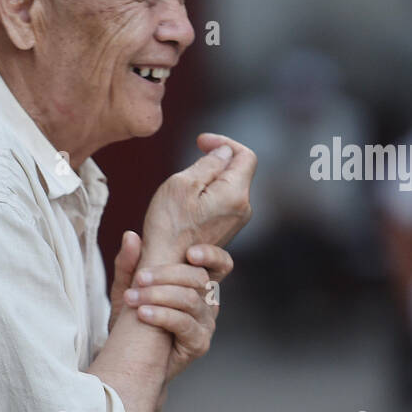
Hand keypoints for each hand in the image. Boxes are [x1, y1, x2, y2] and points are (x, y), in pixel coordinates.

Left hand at [110, 235, 234, 332]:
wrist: (129, 363)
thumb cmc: (132, 323)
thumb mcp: (126, 289)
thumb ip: (129, 265)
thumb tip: (131, 235)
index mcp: (197, 284)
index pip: (220, 264)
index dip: (212, 255)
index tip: (190, 253)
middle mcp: (207, 302)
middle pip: (200, 279)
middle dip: (167, 275)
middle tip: (140, 278)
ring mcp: (205, 323)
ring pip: (190, 299)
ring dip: (158, 295)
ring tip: (133, 298)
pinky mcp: (199, 343)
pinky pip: (184, 324)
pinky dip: (162, 315)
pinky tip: (143, 313)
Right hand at [140, 133, 255, 267]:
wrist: (165, 269)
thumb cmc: (168, 228)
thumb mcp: (182, 184)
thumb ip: (209, 164)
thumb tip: (225, 153)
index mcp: (236, 194)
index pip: (246, 156)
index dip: (224, 143)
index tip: (200, 142)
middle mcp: (243, 209)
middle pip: (237, 171)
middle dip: (213, 162)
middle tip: (186, 169)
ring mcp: (235, 223)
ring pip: (227, 187)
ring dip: (206, 180)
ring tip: (181, 191)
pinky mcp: (225, 231)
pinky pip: (221, 203)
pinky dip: (205, 195)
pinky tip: (184, 206)